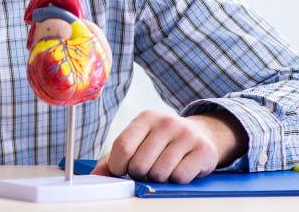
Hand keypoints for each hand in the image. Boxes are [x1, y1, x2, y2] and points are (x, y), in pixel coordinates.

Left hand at [92, 110, 247, 182]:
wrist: (201, 134)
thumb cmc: (161, 141)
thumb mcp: (138, 141)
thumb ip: (114, 157)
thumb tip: (96, 176)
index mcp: (145, 118)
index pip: (122, 147)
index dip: (117, 166)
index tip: (121, 171)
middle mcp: (166, 123)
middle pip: (140, 164)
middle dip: (139, 174)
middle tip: (145, 169)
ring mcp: (186, 135)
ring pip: (159, 173)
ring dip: (158, 178)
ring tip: (162, 168)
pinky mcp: (203, 151)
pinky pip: (180, 178)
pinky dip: (176, 180)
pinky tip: (179, 169)